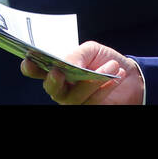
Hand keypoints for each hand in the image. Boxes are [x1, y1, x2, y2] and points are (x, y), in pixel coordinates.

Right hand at [20, 41, 143, 104]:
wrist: (129, 74)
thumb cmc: (103, 60)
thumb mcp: (91, 50)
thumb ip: (77, 55)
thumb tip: (66, 65)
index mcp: (57, 69)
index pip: (37, 71)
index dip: (30, 67)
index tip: (29, 61)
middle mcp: (62, 87)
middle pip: (52, 89)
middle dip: (54, 81)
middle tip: (60, 71)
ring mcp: (74, 101)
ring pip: (74, 97)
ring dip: (92, 81)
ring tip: (112, 66)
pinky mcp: (90, 108)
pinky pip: (92, 102)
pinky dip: (104, 88)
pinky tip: (115, 77)